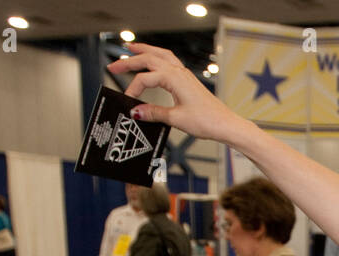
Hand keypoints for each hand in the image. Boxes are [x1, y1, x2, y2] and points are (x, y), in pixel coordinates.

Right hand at [108, 43, 241, 141]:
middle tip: (112, 66)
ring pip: (161, 55)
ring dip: (145, 51)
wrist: (226, 124)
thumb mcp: (176, 118)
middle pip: (149, 59)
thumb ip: (154, 113)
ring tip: (131, 48)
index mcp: (174, 78)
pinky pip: (170, 61)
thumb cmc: (207, 121)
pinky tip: (154, 59)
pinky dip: (158, 57)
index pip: (145, 78)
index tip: (127, 102)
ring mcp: (184, 75)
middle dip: (129, 61)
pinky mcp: (188, 81)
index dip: (133, 89)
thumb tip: (136, 111)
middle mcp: (179, 72)